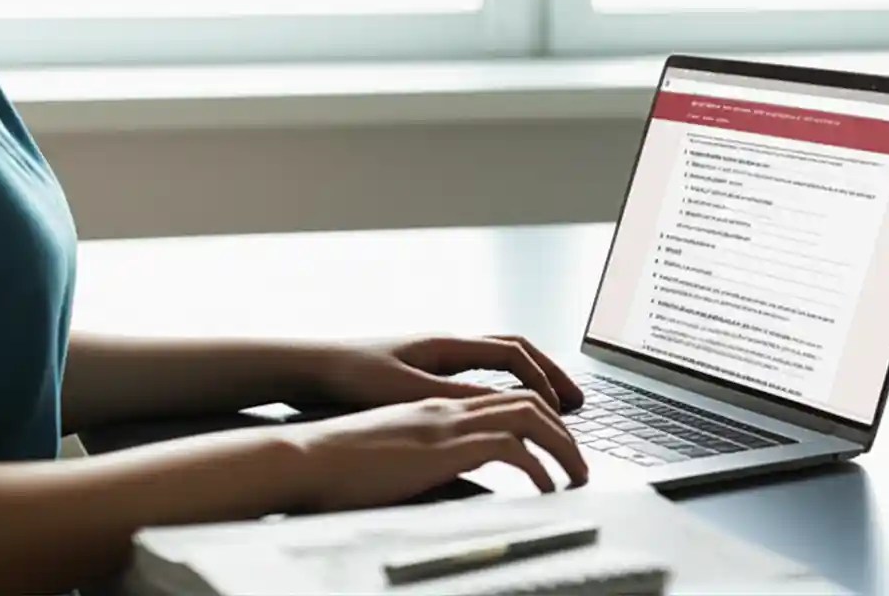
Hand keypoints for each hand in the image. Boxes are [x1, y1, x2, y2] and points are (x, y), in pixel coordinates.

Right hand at [284, 391, 589, 510]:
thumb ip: (425, 460)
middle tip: (581, 464)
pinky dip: (538, 468)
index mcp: (435, 408)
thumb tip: (451, 483)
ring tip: (578, 477)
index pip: (503, 398)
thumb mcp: (392, 458)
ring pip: (529, 417)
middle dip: (564, 430)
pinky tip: (546, 490)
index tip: (558, 444)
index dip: (539, 417)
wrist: (307, 458)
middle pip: (528, 400)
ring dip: (563, 446)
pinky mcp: (444, 447)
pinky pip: (511, 449)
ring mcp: (447, 424)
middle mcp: (447, 408)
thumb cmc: (337, 466)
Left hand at [318, 335, 583, 412]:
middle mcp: (445, 347)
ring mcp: (433, 360)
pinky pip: (474, 378)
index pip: (513, 353)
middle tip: (576, 404)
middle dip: (548, 375)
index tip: (565, 406)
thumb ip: (456, 399)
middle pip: (513, 352)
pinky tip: (500, 418)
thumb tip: (506, 408)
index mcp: (447, 346)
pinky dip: (499, 393)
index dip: (545, 377)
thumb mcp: (408, 390)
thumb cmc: (351, 375)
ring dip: (526, 384)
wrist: (309, 368)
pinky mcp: (420, 376)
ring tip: (548, 411)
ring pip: (494, 365)